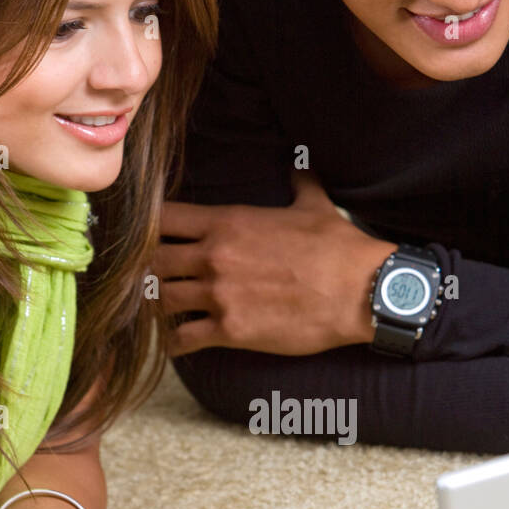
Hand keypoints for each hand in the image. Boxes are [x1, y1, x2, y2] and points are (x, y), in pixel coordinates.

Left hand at [154, 171, 395, 355]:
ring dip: (158, 306)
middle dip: (148, 270)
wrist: (360, 291)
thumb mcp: (314, 206)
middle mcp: (214, 256)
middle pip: (151, 261)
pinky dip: (174, 342)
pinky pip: (182, 339)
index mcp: (227, 222)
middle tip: (154, 279)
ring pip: (160, 300)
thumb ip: (299, 184)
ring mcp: (219, 295)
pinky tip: (177, 342)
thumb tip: (300, 166)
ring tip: (162, 310)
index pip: (162, 218)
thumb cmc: (338, 248)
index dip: (150, 228)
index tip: (151, 238)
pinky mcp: (230, 331)